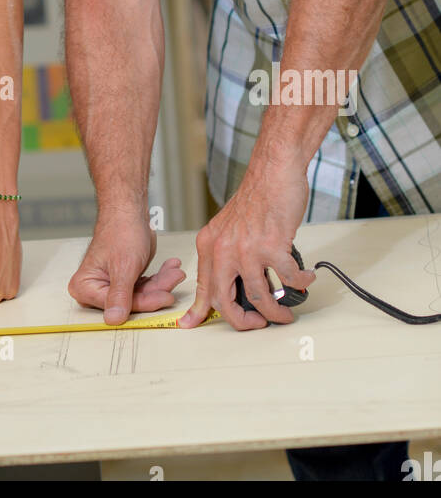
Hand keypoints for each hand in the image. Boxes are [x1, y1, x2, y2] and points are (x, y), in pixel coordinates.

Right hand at [67, 210, 185, 324]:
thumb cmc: (120, 230)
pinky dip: (160, 278)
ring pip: (142, 295)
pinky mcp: (126, 281)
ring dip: (161, 283)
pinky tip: (171, 268)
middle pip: (131, 302)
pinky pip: (145, 287)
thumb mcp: (123, 266)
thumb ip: (119, 295)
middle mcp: (95, 289)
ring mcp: (111, 285)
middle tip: (174, 279)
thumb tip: (113, 319)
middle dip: (156, 289)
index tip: (164, 296)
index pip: (118, 305)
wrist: (129, 210)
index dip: (144, 301)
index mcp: (84, 286)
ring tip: (174, 271)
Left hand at [178, 162, 315, 330]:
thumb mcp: (228, 228)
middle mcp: (223, 248)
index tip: (191, 324)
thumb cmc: (256, 198)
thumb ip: (227, 256)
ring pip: (259, 297)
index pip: (204, 286)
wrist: (273, 172)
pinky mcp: (272, 246)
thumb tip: (236, 288)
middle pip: (225, 301)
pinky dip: (301, 282)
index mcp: (209, 244)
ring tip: (287, 310)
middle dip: (243, 321)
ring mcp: (247, 249)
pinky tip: (306, 277)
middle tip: (259, 324)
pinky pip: (288, 279)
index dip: (199, 310)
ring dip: (276, 311)